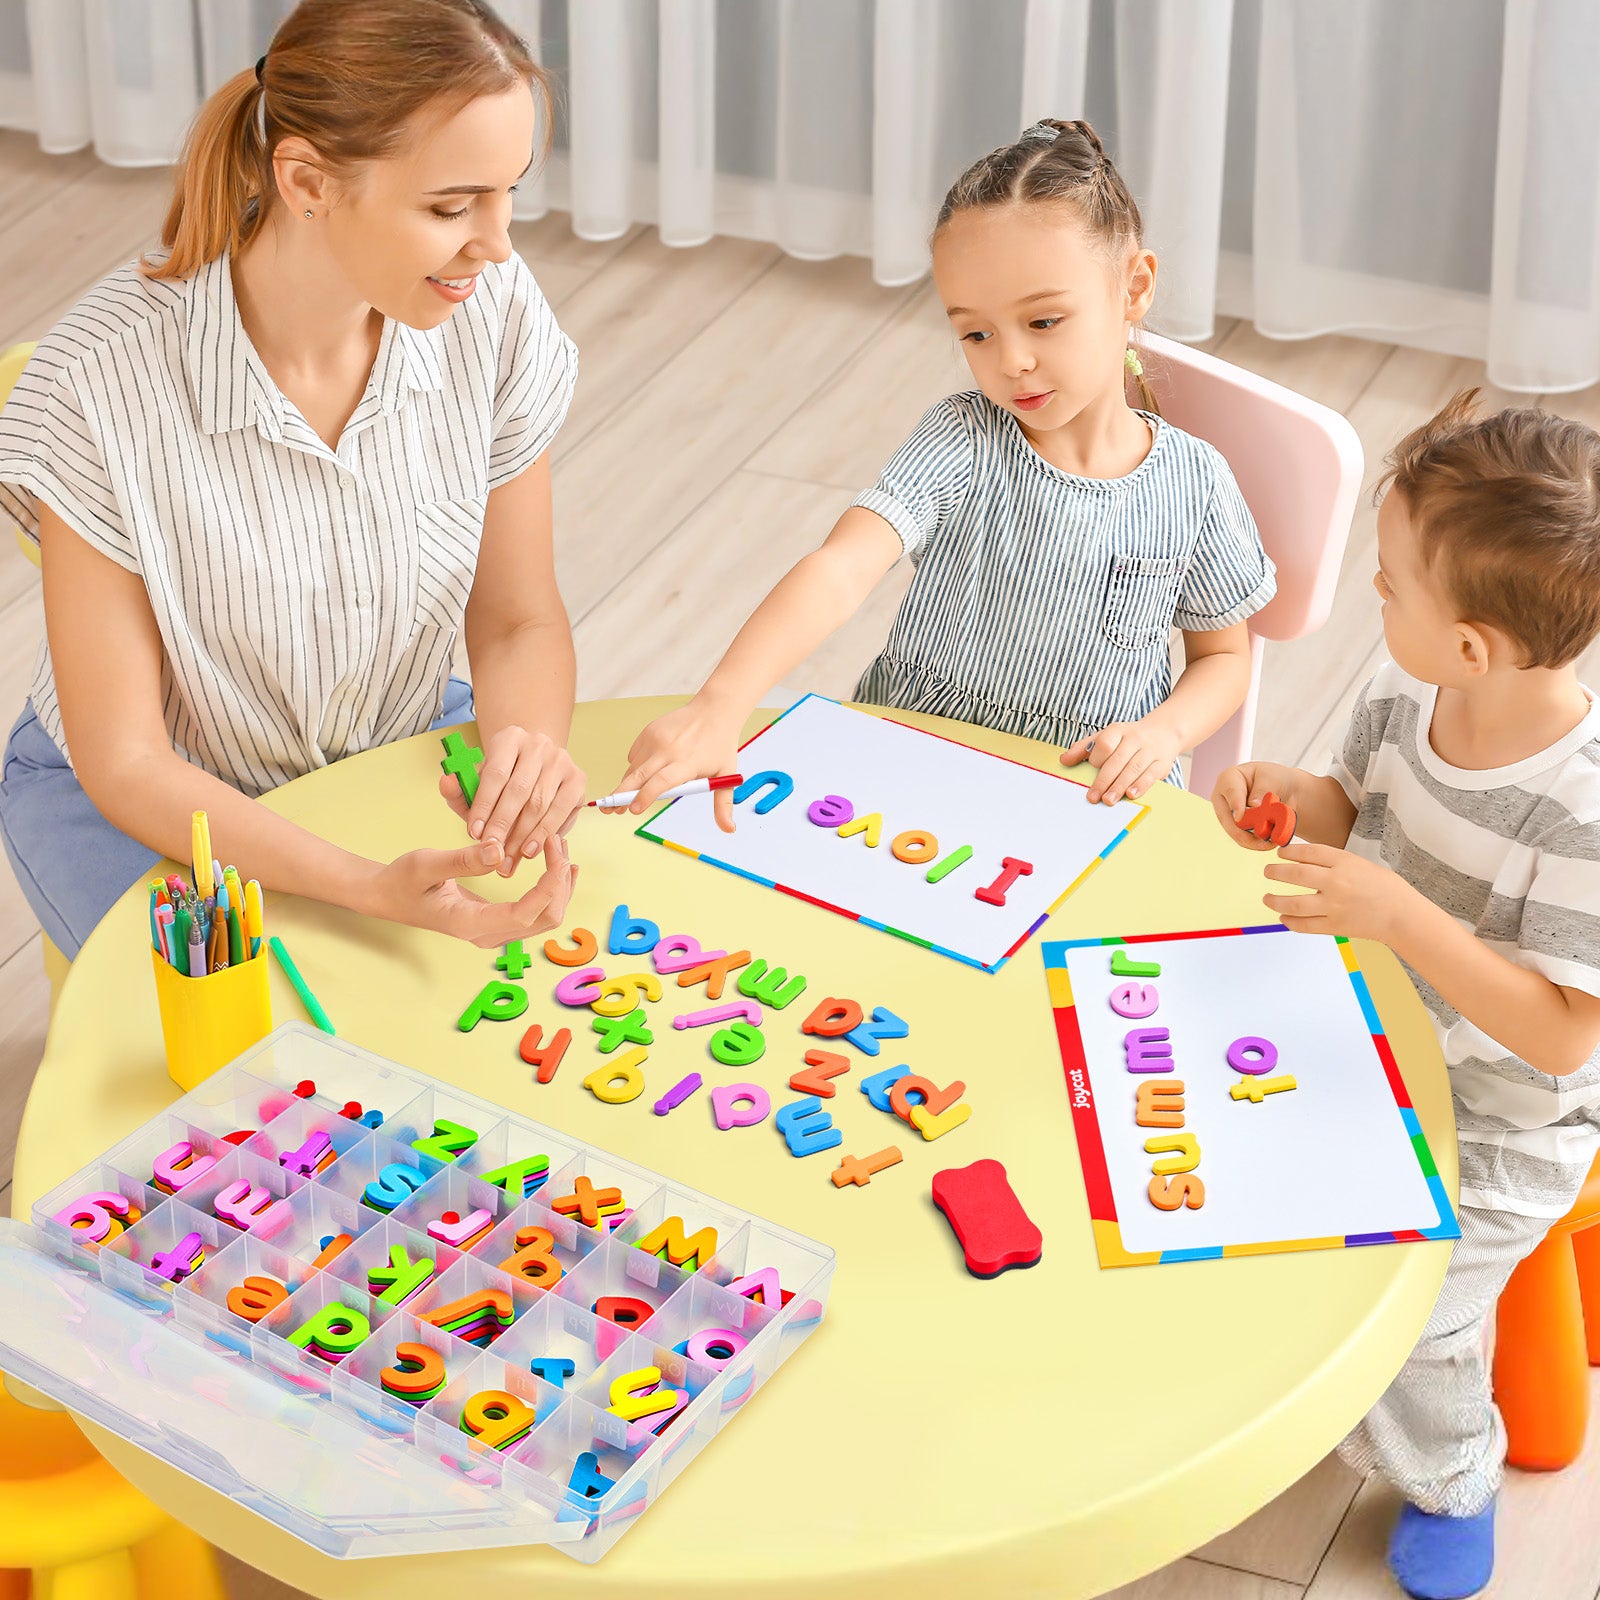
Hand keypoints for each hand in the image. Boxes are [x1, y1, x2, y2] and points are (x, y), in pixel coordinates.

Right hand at [367, 836, 576, 948]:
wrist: (389, 897)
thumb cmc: (403, 880)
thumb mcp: (425, 863)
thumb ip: (462, 860)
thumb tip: (497, 851)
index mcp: (470, 923)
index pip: (524, 915)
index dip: (548, 889)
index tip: (558, 858)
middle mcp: (488, 934)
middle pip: (545, 920)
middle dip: (560, 883)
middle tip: (557, 843)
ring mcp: (496, 931)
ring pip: (547, 917)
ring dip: (560, 884)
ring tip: (560, 848)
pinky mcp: (500, 922)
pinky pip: (538, 912)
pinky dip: (554, 889)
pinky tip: (560, 866)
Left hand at [439, 725, 584, 876]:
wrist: (534, 766)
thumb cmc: (501, 781)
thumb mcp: (477, 783)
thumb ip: (459, 789)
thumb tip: (446, 782)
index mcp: (510, 738)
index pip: (496, 773)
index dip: (484, 805)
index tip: (474, 833)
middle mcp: (539, 745)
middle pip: (520, 790)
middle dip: (503, 825)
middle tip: (491, 851)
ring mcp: (562, 761)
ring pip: (541, 804)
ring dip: (523, 836)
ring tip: (509, 859)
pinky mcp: (578, 780)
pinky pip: (562, 812)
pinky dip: (546, 834)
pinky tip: (531, 851)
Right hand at [606, 697, 743, 832]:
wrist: (713, 711)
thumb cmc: (720, 745)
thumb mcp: (726, 776)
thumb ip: (723, 805)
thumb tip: (729, 830)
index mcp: (687, 763)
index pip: (661, 782)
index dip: (645, 796)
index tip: (633, 810)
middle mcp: (668, 749)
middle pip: (638, 776)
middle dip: (620, 795)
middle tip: (608, 810)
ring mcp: (656, 738)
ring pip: (634, 768)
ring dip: (629, 783)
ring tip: (629, 796)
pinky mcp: (648, 731)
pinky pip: (634, 755)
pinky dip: (636, 766)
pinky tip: (648, 768)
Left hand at [1061, 717, 1181, 803]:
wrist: (1164, 731)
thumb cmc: (1127, 739)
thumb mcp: (1106, 737)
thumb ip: (1083, 748)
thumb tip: (1063, 760)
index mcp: (1118, 731)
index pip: (1106, 744)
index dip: (1097, 757)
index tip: (1091, 768)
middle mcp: (1135, 739)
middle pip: (1117, 760)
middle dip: (1104, 780)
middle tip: (1094, 797)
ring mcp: (1150, 751)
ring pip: (1133, 769)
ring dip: (1120, 786)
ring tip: (1108, 800)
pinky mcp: (1162, 763)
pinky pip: (1151, 775)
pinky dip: (1141, 786)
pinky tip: (1131, 795)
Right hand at [1212, 761, 1299, 850]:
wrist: (1283, 789)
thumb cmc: (1274, 778)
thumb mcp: (1271, 778)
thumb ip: (1263, 789)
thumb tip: (1254, 805)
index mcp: (1228, 778)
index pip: (1230, 791)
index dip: (1235, 805)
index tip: (1239, 817)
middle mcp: (1223, 798)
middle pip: (1227, 818)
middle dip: (1243, 832)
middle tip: (1263, 840)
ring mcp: (1228, 814)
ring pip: (1234, 833)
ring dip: (1252, 841)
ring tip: (1271, 844)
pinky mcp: (1236, 827)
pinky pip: (1242, 840)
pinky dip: (1256, 844)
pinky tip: (1269, 844)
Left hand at [1262, 841, 1417, 942]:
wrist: (1403, 915)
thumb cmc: (1384, 887)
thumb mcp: (1360, 864)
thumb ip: (1333, 862)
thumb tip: (1301, 859)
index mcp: (1345, 862)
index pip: (1308, 852)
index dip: (1289, 852)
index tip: (1280, 854)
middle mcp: (1336, 882)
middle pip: (1295, 874)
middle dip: (1275, 872)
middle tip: (1267, 872)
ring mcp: (1334, 906)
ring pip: (1293, 903)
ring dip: (1274, 901)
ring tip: (1267, 898)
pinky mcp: (1335, 926)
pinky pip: (1304, 925)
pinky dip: (1290, 922)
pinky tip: (1283, 918)